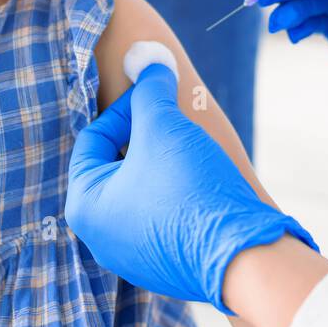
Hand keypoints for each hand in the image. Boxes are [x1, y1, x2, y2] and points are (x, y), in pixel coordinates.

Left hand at [66, 62, 315, 312]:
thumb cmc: (192, 188)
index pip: (93, 139)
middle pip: (115, 166)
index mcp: (84, 206)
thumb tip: (147, 59)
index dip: (126, 108)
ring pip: (140, 192)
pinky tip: (205, 186)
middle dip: (146, 137)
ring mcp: (132, 257)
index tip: (158, 97)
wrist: (243, 256)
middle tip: (175, 121)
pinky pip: (162, 218)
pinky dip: (178, 196)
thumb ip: (150, 89)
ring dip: (163, 165)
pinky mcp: (164, 266)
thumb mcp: (166, 126)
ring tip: (192, 150)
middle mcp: (99, 237)